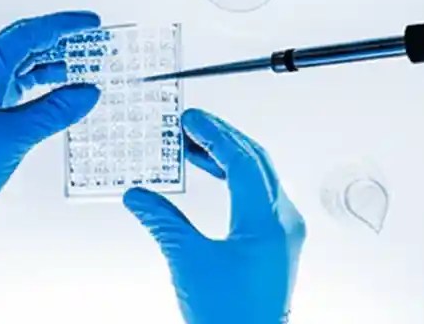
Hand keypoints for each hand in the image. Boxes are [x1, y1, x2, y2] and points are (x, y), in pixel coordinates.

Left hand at [0, 12, 101, 277]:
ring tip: (88, 63)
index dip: (61, 26)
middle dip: (61, 41)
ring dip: (55, 65)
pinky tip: (66, 92)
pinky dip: (45, 89)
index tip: (90, 22)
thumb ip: (54, 111)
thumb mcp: (13, 136)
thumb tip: (87, 92)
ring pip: (23, 68)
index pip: (25, 35)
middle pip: (25, 47)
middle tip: (96, 39)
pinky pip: (20, 91)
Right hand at [124, 109, 305, 323]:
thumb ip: (162, 221)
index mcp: (266, 221)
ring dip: (227, 157)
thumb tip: (139, 196)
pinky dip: (235, 180)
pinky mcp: (278, 246)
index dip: (214, 132)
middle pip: (255, 161)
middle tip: (192, 124)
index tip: (192, 118)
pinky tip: (213, 177)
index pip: (242, 159)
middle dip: (222, 137)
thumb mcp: (187, 261)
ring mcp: (284, 234)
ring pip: (259, 177)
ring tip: (194, 146)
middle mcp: (283, 222)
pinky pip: (260, 197)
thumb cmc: (231, 319)